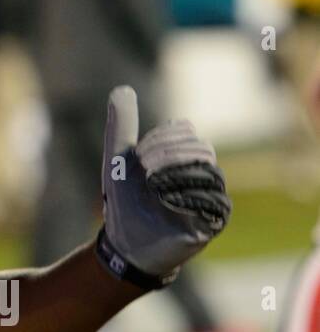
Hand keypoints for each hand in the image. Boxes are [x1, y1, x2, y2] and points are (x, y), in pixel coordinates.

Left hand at [98, 85, 231, 288]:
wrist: (125, 242)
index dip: (161, 139)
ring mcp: (211, 196)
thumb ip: (121, 125)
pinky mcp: (214, 220)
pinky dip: (187, 196)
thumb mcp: (117, 158)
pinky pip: (215, 199)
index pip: (184, 131)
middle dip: (167, 155)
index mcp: (182, 154)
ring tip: (154, 189)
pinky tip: (168, 202)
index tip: (139, 157)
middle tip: (145, 173)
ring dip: (174, 176)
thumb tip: (122, 89)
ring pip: (208, 171)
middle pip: (199, 147)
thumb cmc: (124, 200)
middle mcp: (201, 172)